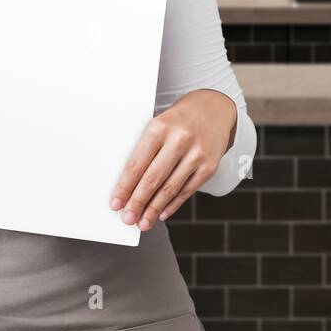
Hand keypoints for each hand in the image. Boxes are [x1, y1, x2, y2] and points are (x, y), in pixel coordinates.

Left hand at [111, 89, 236, 230]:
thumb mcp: (158, 125)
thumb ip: (146, 151)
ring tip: (143, 222)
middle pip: (152, 179)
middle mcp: (179, 140)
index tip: (116, 203)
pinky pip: (187, 190)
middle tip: (127, 218)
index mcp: (159, 127)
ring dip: (154, 209)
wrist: (214, 108)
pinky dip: (173, 204)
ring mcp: (196, 154)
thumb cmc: (179, 119)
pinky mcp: (209, 166)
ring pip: (170, 188)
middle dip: (137, 202)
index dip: (124, 187)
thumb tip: (130, 186)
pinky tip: (162, 213)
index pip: (136, 164)